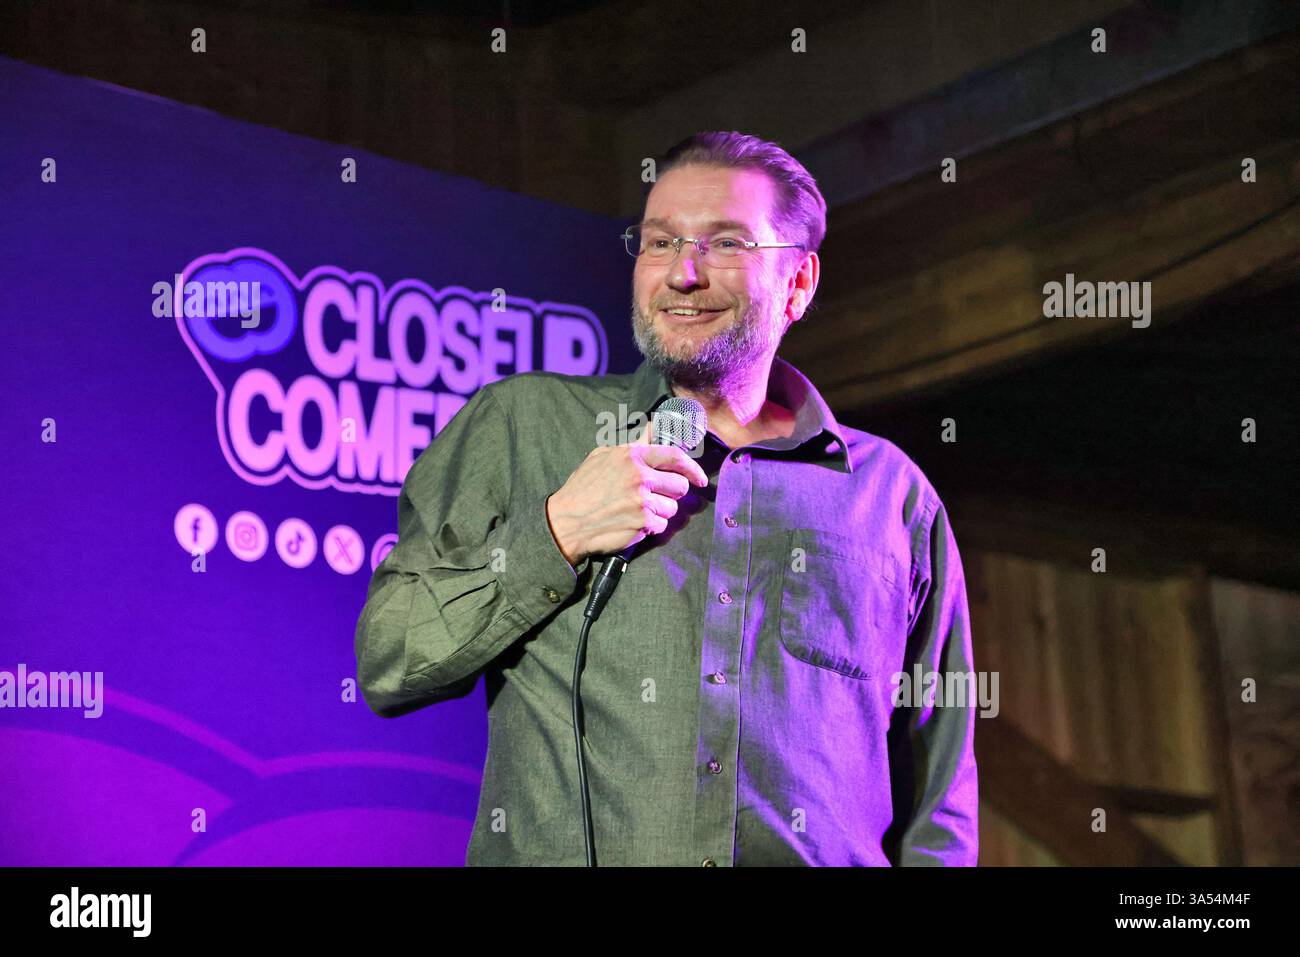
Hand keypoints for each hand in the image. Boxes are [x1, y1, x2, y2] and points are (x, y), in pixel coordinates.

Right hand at [545, 417, 709, 566]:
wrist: (566, 521)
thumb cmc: (583, 488)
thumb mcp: (603, 456)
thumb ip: (632, 445)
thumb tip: (652, 427)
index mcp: (632, 457)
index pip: (675, 457)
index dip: (693, 468)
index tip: (700, 478)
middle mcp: (640, 477)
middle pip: (680, 486)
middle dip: (671, 493)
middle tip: (657, 496)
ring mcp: (642, 501)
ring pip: (672, 508)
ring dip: (660, 512)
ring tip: (638, 511)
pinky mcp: (642, 523)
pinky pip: (661, 526)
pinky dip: (651, 527)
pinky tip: (634, 523)